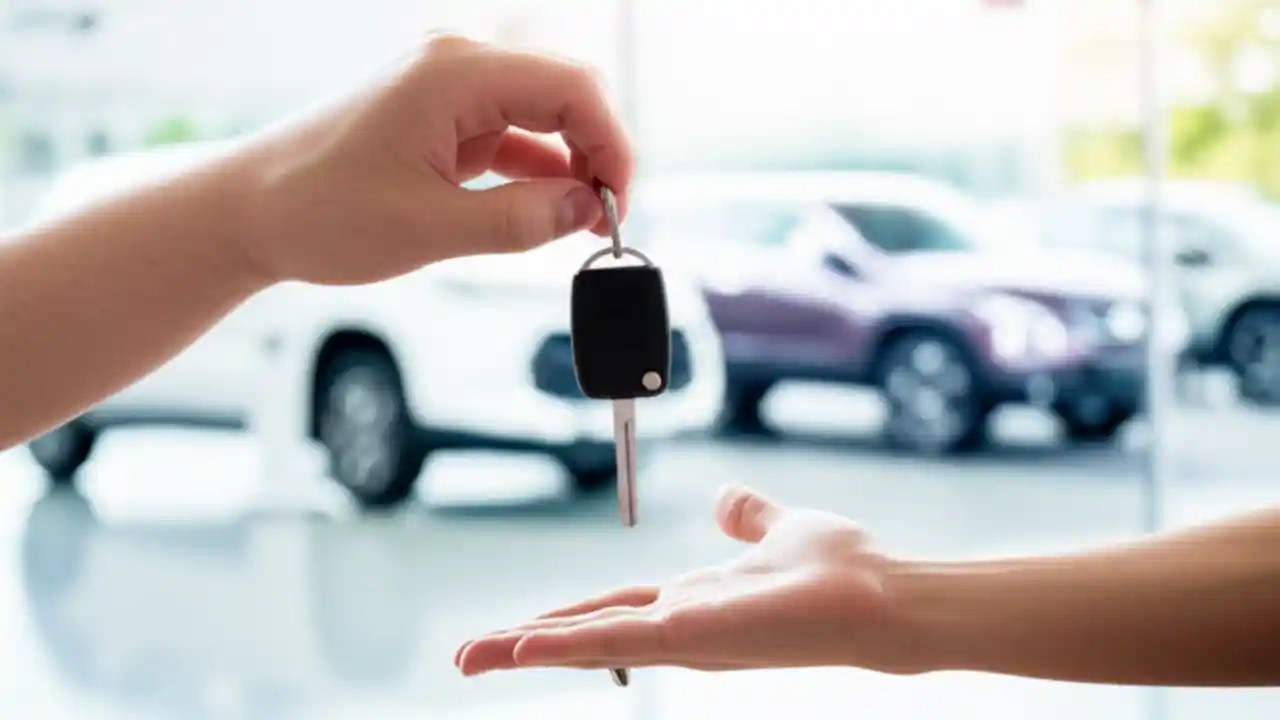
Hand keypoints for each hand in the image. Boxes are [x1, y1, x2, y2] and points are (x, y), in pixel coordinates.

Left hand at [233, 33, 631, 285]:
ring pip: (542, 116)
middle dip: (597, 153)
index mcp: (455, 73)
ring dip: (568, 166)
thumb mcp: (430, 229)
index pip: (573, 89)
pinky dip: (535, 171)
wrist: (247, 211)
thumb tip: (583, 210)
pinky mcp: (439, 116)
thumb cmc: (319, 210)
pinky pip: (510, 135)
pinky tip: (543, 211)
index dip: (612, 146)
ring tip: (576, 224)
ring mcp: (447, 89)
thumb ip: (518, 221)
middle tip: (603, 218)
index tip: (617, 207)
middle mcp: (456, 65)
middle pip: (565, 92)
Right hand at [456, 487, 920, 674]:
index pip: (609, 610)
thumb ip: (747, 516)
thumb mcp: (778, 528)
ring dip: (528, 648)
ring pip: (589, 641)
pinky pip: (617, 638)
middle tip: (466, 659)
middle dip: (524, 644)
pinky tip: (524, 647)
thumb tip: (726, 499)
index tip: (517, 630)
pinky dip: (567, 644)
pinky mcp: (694, 636)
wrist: (883, 596)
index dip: (561, 618)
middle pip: (585, 632)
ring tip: (471, 659)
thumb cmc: (843, 570)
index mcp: (691, 602)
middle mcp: (679, 625)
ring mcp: (683, 636)